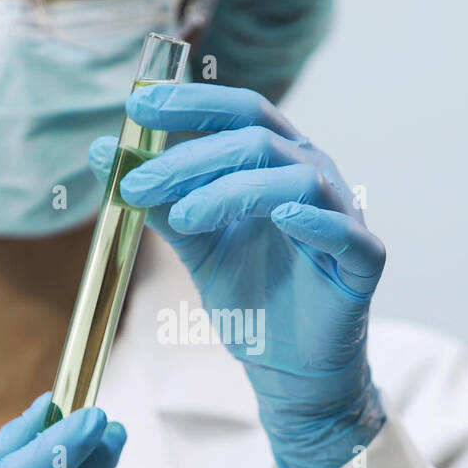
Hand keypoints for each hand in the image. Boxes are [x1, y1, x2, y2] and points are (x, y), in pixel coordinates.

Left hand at [88, 82, 386, 467]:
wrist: (287, 365)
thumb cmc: (250, 294)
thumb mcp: (195, 242)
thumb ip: (158, 201)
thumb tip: (105, 154)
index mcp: (277, 161)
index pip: (237, 113)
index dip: (190, 102)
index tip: (135, 104)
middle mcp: (313, 175)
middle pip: (257, 141)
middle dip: (190, 158)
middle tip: (136, 182)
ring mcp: (342, 215)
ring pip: (294, 181)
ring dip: (231, 191)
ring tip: (182, 217)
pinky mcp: (362, 260)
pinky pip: (344, 233)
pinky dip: (314, 221)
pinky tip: (282, 218)